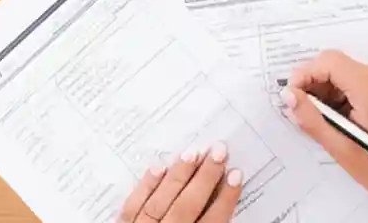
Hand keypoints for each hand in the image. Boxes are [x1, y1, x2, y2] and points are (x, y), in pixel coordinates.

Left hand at [119, 142, 243, 222]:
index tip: (236, 174)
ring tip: (193, 153)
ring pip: (160, 203)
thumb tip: (223, 199)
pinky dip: (145, 187)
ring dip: (178, 176)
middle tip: (219, 151)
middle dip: (205, 178)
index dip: (226, 198)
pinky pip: (132, 207)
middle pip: (187, 206)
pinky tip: (158, 167)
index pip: (212, 222)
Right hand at [279, 51, 367, 222]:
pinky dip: (341, 94)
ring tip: (322, 120)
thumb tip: (288, 95)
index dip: (305, 73)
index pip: (330, 61)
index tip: (289, 94)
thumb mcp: (341, 148)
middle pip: (337, 64)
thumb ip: (312, 119)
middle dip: (314, 83)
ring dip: (327, 91)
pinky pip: (356, 80)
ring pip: (345, 72)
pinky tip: (338, 119)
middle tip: (301, 111)